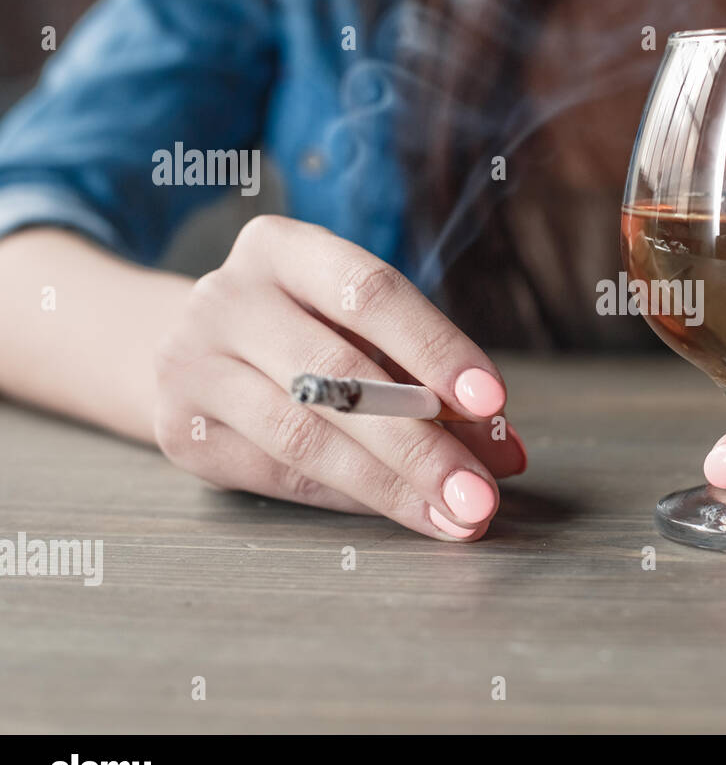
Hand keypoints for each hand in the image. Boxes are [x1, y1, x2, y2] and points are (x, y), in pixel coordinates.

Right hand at [152, 215, 525, 541]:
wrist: (189, 348)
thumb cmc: (304, 332)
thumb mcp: (364, 331)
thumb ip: (433, 380)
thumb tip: (505, 451)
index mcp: (281, 248)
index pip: (370, 293)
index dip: (436, 348)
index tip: (493, 401)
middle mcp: (226, 297)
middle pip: (338, 375)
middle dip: (422, 443)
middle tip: (481, 493)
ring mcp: (190, 364)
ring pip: (305, 435)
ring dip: (392, 485)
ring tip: (456, 516)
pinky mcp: (180, 431)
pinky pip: (281, 474)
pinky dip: (353, 498)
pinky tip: (406, 512)